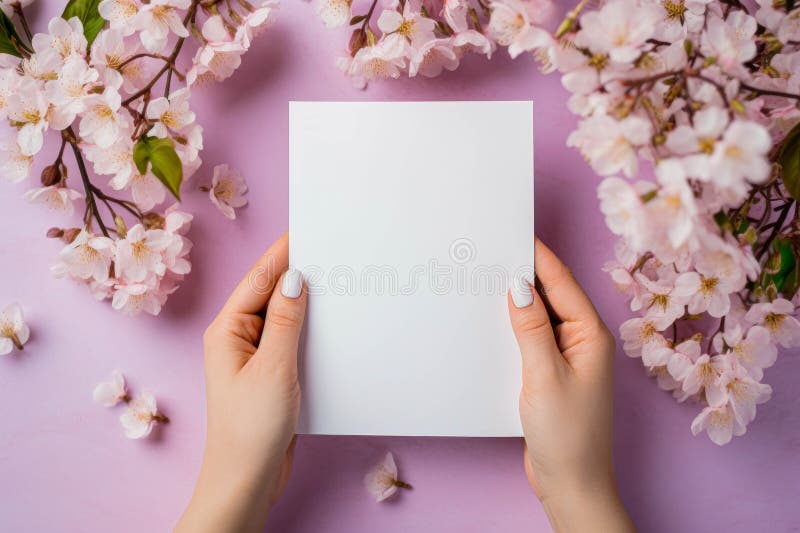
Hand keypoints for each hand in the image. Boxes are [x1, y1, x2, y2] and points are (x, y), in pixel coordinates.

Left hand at [175, 233, 305, 532]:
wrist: (247, 480)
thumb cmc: (250, 430)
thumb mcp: (273, 368)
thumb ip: (286, 322)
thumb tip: (295, 279)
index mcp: (227, 331)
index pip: (258, 280)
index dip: (282, 253)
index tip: (306, 231)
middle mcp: (237, 339)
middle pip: (269, 294)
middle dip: (297, 274)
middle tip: (329, 253)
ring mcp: (253, 357)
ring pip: (283, 317)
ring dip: (305, 302)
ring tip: (335, 282)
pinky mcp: (270, 374)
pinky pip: (290, 340)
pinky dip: (308, 329)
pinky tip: (329, 325)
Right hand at [508, 240, 634, 532]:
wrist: (570, 484)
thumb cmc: (567, 436)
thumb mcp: (544, 376)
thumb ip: (531, 329)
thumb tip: (519, 285)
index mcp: (590, 335)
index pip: (561, 282)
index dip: (537, 256)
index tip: (511, 233)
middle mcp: (581, 341)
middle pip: (550, 296)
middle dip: (522, 275)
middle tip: (489, 253)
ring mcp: (566, 358)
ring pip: (538, 318)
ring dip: (515, 303)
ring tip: (484, 281)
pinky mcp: (550, 374)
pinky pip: (530, 340)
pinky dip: (512, 329)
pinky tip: (491, 324)